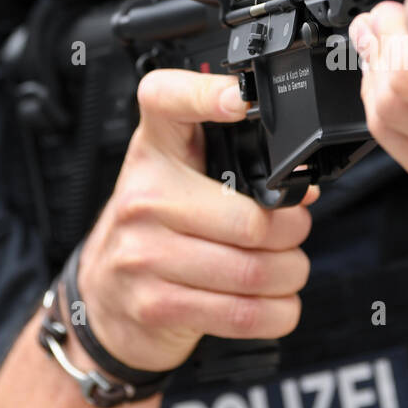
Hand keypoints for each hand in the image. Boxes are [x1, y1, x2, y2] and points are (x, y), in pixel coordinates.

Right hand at [75, 70, 315, 372]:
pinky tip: (276, 303)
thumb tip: (302, 192)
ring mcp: (145, 254)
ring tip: (287, 269)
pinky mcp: (157, 305)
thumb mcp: (179, 180)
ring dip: (290, 274)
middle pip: (251, 220)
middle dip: (293, 233)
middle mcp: (144, 197)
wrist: (104, 300)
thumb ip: (233, 170)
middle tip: (293, 234)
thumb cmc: (156, 230)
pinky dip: (278, 312)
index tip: (241, 102)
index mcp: (155, 150)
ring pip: (253, 270)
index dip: (205, 93)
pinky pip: (242, 314)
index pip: (166, 101)